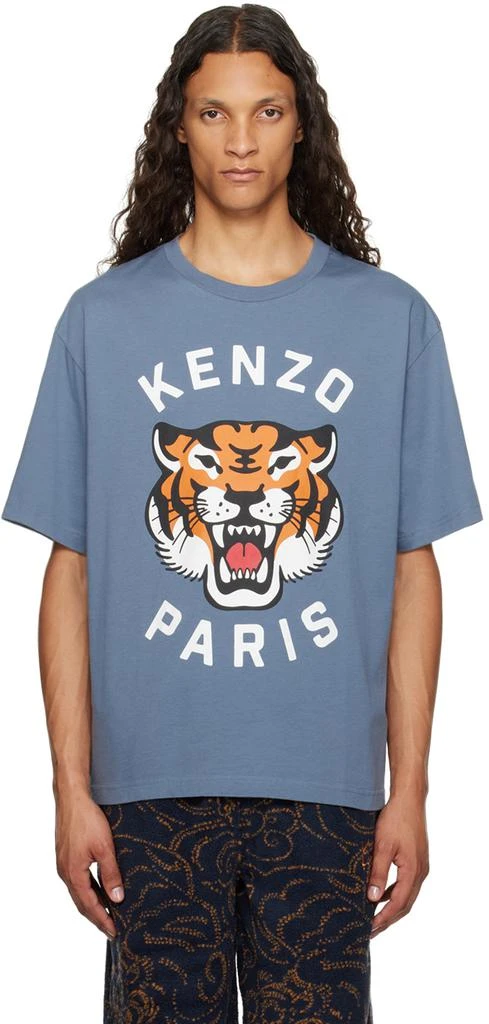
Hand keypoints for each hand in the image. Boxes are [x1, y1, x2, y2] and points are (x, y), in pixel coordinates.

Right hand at [55, 789, 124, 939]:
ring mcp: (64, 864)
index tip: (115, 932)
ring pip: (79, 892)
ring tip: (108, 914)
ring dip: (93, 904)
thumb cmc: (88, 819)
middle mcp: (65, 872)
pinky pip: (77, 880)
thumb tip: (117, 899)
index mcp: (73, 874)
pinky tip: (98, 890)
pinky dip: (88, 890)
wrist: (72, 798)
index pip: (89, 906)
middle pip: (82, 903)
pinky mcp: (66, 856)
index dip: (103, 920)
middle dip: (97, 917)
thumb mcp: (104, 847)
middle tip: (112, 929)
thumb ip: (111, 874)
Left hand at [367, 793, 429, 937]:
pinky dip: (395, 894)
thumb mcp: (382, 846)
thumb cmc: (395, 819)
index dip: (384, 918)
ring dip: (391, 908)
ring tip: (374, 917)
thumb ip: (378, 873)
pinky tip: (382, 895)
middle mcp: (421, 872)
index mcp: (413, 871)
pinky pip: (407, 884)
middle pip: (405, 904)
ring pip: (407, 896)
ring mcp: (421, 866)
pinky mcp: (417, 860)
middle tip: (370, 931)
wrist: (409, 799)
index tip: (369, 929)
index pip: (398, 904)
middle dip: (388, 919)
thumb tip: (373, 899)